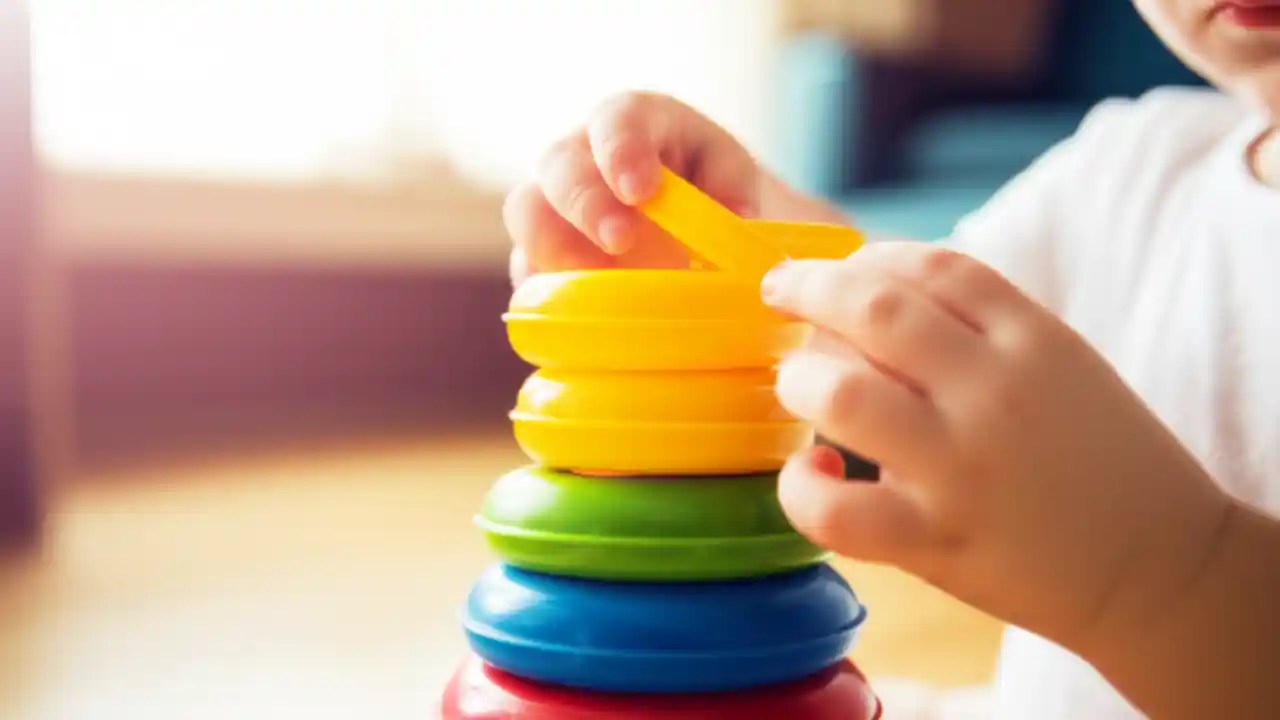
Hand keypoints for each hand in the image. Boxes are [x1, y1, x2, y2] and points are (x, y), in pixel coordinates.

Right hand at [504, 91, 846, 284]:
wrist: (721, 246)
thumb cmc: (734, 211)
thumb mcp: (749, 195)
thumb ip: (737, 205)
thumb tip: (733, 233)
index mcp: (643, 126)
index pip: (619, 118)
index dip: (621, 148)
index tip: (641, 189)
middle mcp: (588, 157)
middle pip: (558, 163)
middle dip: (584, 201)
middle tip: (619, 241)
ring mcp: (560, 209)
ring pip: (528, 214)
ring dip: (556, 249)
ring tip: (599, 286)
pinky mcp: (548, 259)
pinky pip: (529, 272)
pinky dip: (550, 293)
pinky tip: (584, 314)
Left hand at [763, 242, 1232, 651]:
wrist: (1162, 568)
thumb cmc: (1097, 458)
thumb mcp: (1059, 364)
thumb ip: (981, 326)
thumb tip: (870, 289)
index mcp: (1034, 338)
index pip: (933, 264)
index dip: (868, 257)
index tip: (836, 268)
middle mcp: (995, 391)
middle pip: (874, 309)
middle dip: (807, 288)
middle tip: (779, 292)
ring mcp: (962, 467)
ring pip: (841, 393)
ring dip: (799, 379)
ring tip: (797, 386)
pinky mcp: (937, 541)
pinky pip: (837, 511)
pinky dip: (802, 488)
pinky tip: (812, 472)